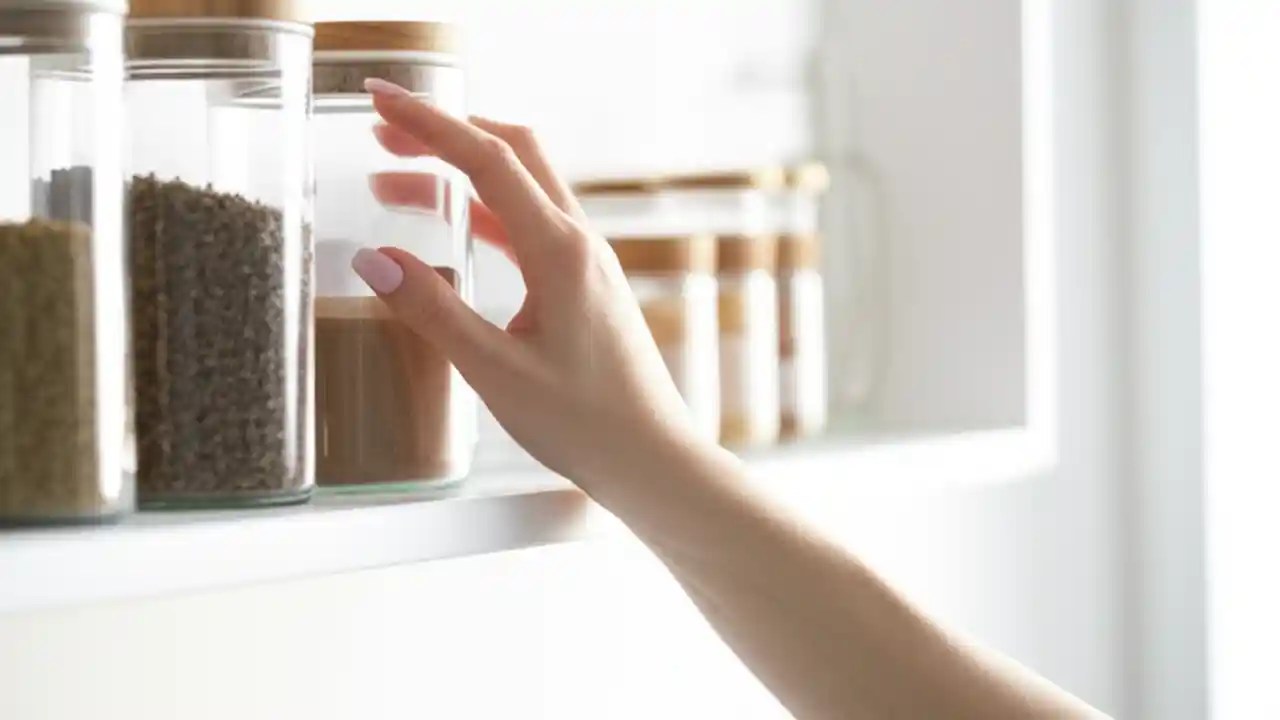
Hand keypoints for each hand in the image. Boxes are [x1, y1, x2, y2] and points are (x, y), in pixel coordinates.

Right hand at [352, 78, 702, 491]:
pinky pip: (530, 228)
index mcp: (560, 251)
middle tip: (382, 131)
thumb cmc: (584, 423)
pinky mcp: (585, 286)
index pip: (487, 159)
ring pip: (519, 190)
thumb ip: (433, 311)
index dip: (428, 123)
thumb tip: (372, 257)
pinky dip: (484, 214)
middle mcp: (578, 243)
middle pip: (510, 154)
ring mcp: (586, 262)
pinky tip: (453, 232)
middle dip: (445, 132)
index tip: (378, 99)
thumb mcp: (495, 371)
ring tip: (392, 185)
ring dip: (459, 176)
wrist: (653, 460)